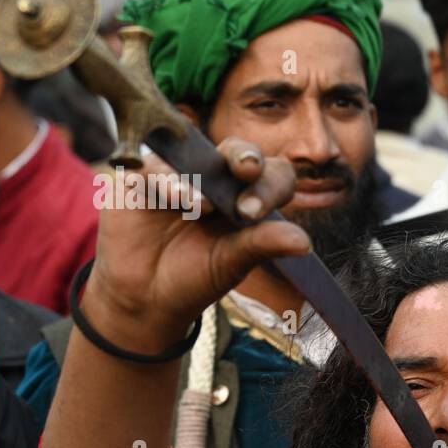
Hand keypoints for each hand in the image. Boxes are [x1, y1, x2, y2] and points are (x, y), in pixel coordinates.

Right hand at [81, 137, 307, 353]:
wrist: (143, 296)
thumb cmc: (193, 278)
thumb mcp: (231, 265)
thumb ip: (263, 246)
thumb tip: (304, 242)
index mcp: (249, 199)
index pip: (273, 176)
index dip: (270, 185)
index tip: (254, 212)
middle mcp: (219, 181)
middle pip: (239, 151)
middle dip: (246, 156)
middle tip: (248, 169)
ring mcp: (182, 175)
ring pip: (196, 155)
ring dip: (201, 177)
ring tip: (200, 206)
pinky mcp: (143, 177)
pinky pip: (156, 164)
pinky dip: (166, 177)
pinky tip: (173, 197)